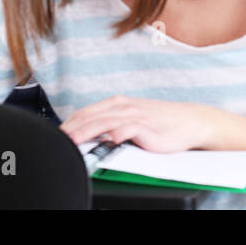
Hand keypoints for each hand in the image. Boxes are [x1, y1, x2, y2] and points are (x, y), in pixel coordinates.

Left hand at [60, 95, 214, 152]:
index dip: (69, 123)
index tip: (55, 135)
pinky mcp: (148, 126)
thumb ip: (112, 125)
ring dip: (87, 131)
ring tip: (73, 141)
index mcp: (117, 104)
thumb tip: (92, 137)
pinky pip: (130, 128)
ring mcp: (135, 115)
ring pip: (105, 121)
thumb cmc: (160, 123)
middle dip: (72, 129)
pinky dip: (119, 132)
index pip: (86, 113)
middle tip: (56, 140)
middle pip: (91, 116)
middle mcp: (124, 107)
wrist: (190, 121)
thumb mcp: (132, 120)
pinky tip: (110, 139)